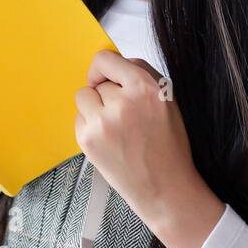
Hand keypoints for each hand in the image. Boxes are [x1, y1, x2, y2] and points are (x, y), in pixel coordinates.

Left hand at [73, 51, 224, 247]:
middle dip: (107, 94)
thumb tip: (112, 63)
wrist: (164, 187)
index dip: (103, 68)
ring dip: (94, 108)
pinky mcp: (88, 140)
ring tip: (115, 127)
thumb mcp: (167, 101)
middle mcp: (123, 102)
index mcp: (146, 88)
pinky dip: (90, 126)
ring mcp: (102, 122)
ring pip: (83, 97)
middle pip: (97, 82)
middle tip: (125, 117)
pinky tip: (109, 141)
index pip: (106, 59)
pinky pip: (79, 119)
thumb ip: (141, 76)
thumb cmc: (168, 145)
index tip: (104, 77)